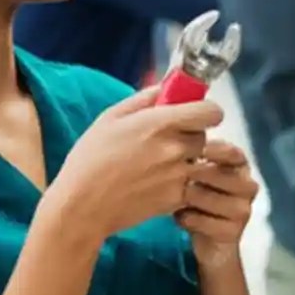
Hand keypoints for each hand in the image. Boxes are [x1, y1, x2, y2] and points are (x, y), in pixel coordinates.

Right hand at [46, 89, 224, 242]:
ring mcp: (179, 176)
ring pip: (199, 161)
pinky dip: (178, 183)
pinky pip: (189, 184)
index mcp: (161, 123)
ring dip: (186, 160)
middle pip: (204, 136)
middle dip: (190, 135)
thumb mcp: (110, 118)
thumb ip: (143, 99)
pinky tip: (153, 183)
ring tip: (159, 165)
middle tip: (166, 141)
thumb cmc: (90, 159)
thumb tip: (164, 88)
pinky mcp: (176, 199)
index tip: (193, 114)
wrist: (83, 206)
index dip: (205, 111)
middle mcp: (176, 148)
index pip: (211, 112)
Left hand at [176, 140, 258, 268]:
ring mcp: (243, 211)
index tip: (196, 150)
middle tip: (182, 174)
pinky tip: (180, 217)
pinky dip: (191, 220)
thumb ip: (192, 152)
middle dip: (201, 174)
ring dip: (194, 198)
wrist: (206, 238)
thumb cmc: (197, 194)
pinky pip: (209, 224)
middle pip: (225, 176)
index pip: (233, 154)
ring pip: (216, 200)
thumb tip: (180, 133)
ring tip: (179, 197)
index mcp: (239, 166)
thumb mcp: (194, 171)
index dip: (215, 151)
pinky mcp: (233, 233)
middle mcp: (247, 187)